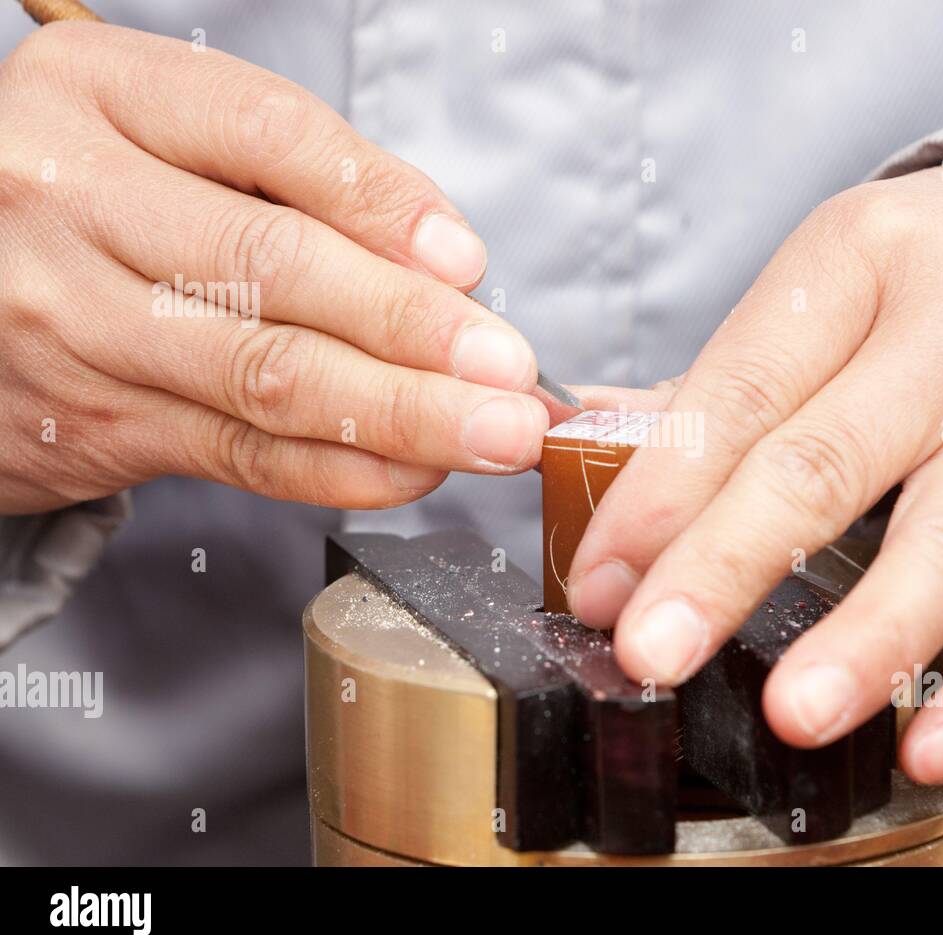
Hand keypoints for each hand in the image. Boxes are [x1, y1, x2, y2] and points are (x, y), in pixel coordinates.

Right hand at [0, 23, 547, 514]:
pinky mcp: (89, 420)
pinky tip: (415, 471)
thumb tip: (445, 266)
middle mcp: (68, 198)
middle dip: (415, 329)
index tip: (467, 262)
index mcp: (102, 94)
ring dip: (403, 413)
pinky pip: (238, 451)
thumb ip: (297, 185)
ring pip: (266, 372)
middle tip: (513, 372)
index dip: (382, 202)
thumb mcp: (166, 143)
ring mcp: (70, 317)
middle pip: (275, 267)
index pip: (267, 136)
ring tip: (495, 431)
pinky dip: (342, 469)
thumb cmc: (94, 204)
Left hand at [566, 158, 942, 782]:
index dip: (661, 494)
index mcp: (862, 259)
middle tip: (652, 652)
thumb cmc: (937, 279)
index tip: (600, 581)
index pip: (743, 388)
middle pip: (828, 464)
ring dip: (865, 642)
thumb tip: (579, 439)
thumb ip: (718, 378)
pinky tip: (929, 746)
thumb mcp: (830, 281)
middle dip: (728, 568)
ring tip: (792, 713)